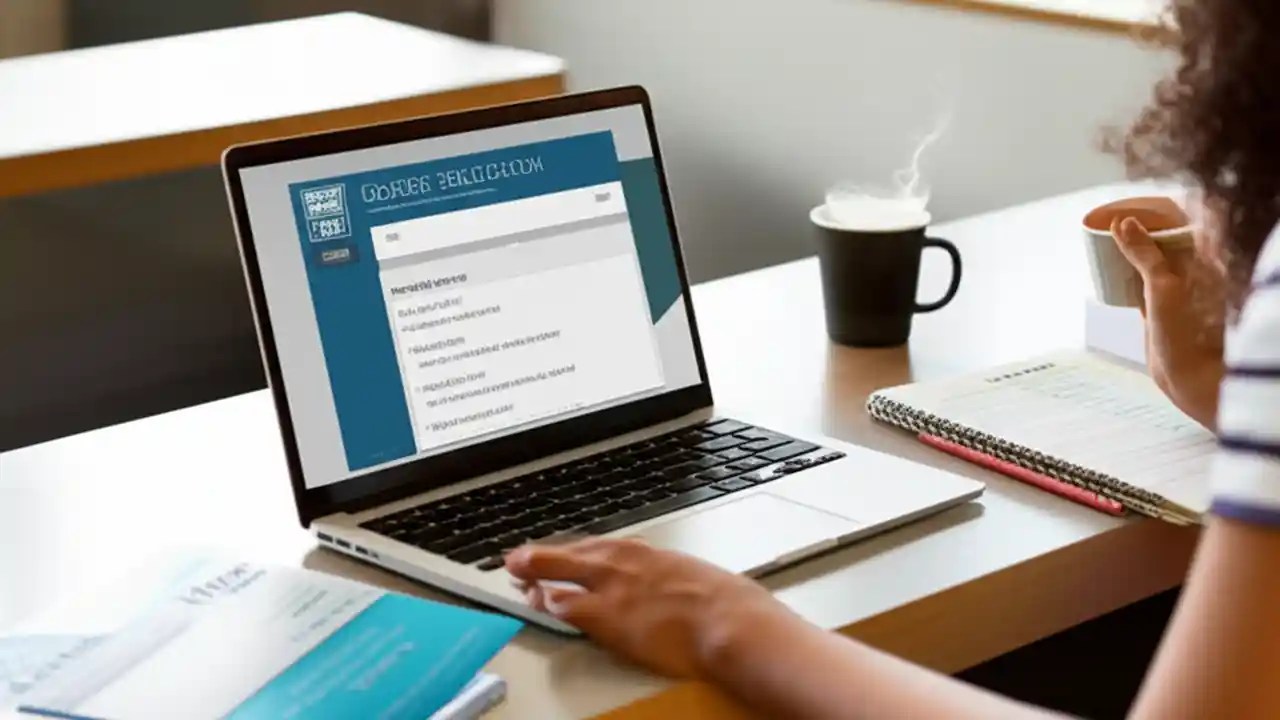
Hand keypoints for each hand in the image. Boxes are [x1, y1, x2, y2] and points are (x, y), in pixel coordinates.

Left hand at [505, 537, 795, 678]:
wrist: (728, 621)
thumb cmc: (725, 604)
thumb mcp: (696, 578)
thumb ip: (674, 579)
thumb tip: (678, 590)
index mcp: (647, 553)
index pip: (599, 547)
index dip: (575, 551)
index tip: (563, 553)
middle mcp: (624, 562)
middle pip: (572, 553)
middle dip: (543, 554)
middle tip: (519, 556)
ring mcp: (611, 586)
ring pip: (559, 572)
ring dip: (534, 574)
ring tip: (516, 575)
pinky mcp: (604, 614)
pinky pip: (563, 605)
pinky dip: (544, 602)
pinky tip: (533, 602)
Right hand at [1112, 216, 1224, 428]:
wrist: (1189, 376)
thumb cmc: (1187, 335)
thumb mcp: (1163, 287)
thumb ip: (1145, 254)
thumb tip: (1123, 224)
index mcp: (1202, 255)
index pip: (1170, 215)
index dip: (1138, 209)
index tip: (1108, 213)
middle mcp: (1191, 264)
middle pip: (1157, 230)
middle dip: (1126, 221)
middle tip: (1095, 222)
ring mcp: (1175, 282)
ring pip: (1146, 251)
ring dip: (1122, 242)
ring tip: (1097, 237)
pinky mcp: (1160, 301)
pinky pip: (1139, 273)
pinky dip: (1122, 264)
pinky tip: (1105, 262)